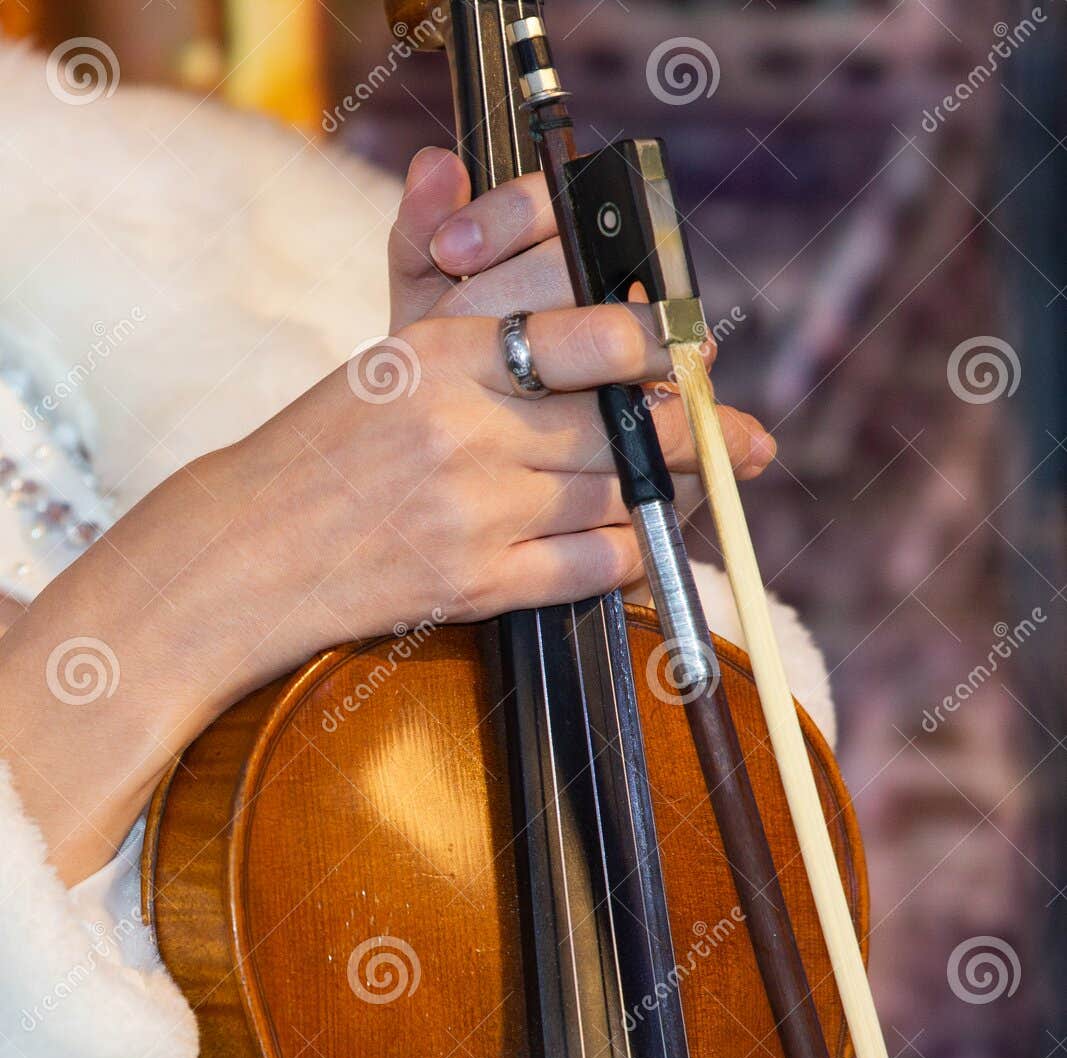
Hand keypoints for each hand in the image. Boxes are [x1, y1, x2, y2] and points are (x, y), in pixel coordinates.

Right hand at [0, 151, 774, 885]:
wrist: (246, 553)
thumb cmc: (318, 451)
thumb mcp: (376, 352)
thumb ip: (430, 267)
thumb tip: (442, 163)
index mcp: (444, 355)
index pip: (586, 339)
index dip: (657, 350)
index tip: (693, 353)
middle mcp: (466, 428)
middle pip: (620, 427)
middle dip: (696, 435)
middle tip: (749, 442)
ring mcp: (474, 510)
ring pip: (615, 496)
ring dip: (671, 497)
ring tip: (703, 492)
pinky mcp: (475, 584)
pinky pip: (589, 568)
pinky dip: (631, 560)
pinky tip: (649, 550)